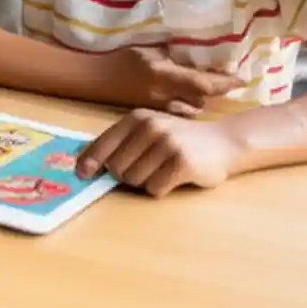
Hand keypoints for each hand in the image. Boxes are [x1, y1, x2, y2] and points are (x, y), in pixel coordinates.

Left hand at [77, 109, 241, 196]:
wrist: (224, 142)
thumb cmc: (180, 140)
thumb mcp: (150, 131)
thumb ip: (122, 143)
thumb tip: (84, 165)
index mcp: (137, 118)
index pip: (103, 144)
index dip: (90, 162)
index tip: (82, 174)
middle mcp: (150, 127)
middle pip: (116, 168)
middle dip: (127, 176)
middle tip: (148, 168)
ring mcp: (166, 143)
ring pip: (134, 181)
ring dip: (146, 182)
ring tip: (164, 170)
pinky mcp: (181, 163)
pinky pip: (154, 189)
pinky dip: (162, 189)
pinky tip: (176, 177)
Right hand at [104, 46, 245, 115]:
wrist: (92, 77)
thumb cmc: (119, 57)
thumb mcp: (148, 49)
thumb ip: (171, 53)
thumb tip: (195, 50)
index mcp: (164, 76)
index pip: (203, 84)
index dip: (224, 83)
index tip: (240, 80)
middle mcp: (164, 96)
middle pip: (200, 102)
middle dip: (210, 94)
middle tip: (221, 81)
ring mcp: (157, 108)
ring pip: (189, 110)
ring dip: (196, 101)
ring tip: (201, 90)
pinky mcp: (150, 113)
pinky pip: (175, 112)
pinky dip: (183, 106)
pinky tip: (181, 97)